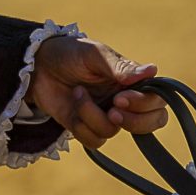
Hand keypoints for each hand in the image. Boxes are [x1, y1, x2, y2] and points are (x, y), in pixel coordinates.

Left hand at [26, 35, 168, 148]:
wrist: (37, 66)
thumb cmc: (70, 53)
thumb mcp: (94, 54)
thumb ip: (121, 66)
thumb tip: (153, 70)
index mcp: (132, 80)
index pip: (158, 101)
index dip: (144, 105)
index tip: (121, 97)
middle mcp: (125, 99)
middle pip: (151, 123)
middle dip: (132, 121)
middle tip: (112, 109)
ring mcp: (106, 115)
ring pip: (113, 131)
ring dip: (91, 115)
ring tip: (77, 93)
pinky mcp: (87, 127)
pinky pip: (94, 141)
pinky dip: (81, 126)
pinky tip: (71, 106)